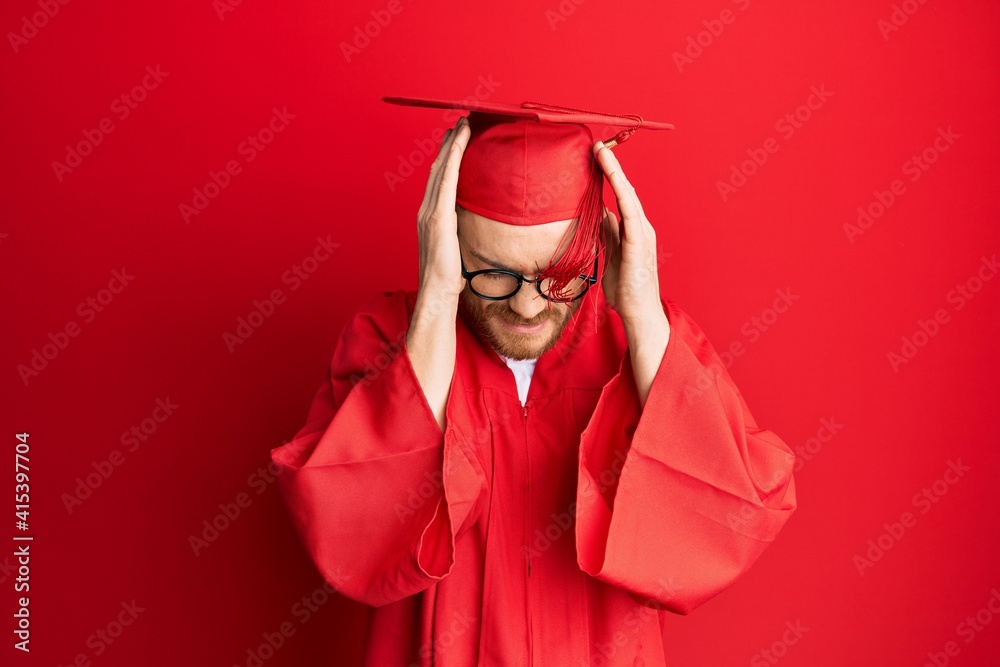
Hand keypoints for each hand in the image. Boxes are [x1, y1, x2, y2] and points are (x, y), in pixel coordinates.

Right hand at [415, 116, 471, 301]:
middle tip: (461, 122)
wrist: (437, 292)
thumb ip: (460, 235)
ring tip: (463, 124)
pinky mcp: (438, 216)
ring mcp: (429, 211)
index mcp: (430, 216)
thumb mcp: (456, 249)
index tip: (457, 139)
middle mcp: (426, 209)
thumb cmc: (448, 278)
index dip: (447, 157)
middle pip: (437, 168)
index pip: (438, 179)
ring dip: (452, 143)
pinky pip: (446, 179)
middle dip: (449, 143)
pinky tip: (460, 142)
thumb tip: (472, 232)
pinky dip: (453, 157)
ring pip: (441, 168)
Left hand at [594, 141, 664, 330]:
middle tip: (596, 144)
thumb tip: (596, 214)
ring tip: (601, 152)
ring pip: (629, 195)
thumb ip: (605, 234)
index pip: (620, 194)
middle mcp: (640, 226)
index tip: (595, 154)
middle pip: (625, 189)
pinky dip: (622, 192)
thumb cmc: (623, 288)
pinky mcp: (639, 243)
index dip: (608, 174)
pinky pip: (630, 211)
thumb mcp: (609, 254)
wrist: (637, 313)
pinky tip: (613, 178)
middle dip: (611, 166)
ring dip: (615, 172)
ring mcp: (642, 233)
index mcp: (632, 229)